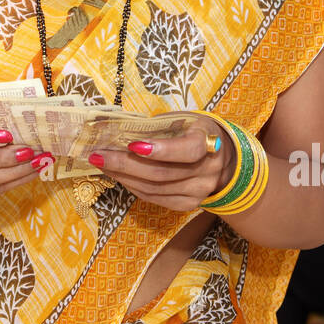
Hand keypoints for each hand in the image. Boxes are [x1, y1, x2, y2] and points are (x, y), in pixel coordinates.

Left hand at [87, 116, 234, 212]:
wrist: (224, 159)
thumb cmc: (195, 131)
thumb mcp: (182, 120)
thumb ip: (156, 127)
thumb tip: (116, 130)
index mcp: (208, 141)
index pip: (187, 150)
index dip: (160, 149)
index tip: (133, 145)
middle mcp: (207, 171)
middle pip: (162, 173)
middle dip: (125, 164)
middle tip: (98, 155)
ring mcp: (199, 191)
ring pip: (155, 189)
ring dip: (124, 177)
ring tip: (102, 164)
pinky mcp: (188, 204)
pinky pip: (155, 198)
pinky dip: (133, 187)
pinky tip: (119, 176)